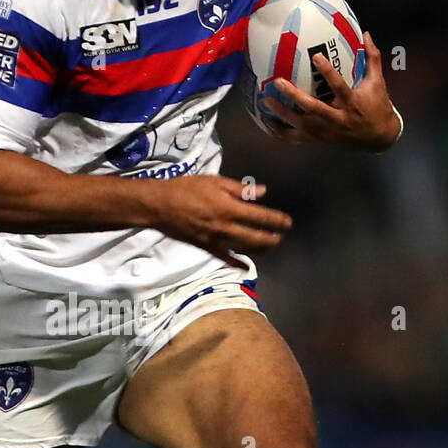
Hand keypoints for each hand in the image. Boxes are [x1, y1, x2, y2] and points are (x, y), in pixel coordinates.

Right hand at [150, 175, 290, 269]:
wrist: (160, 206)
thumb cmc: (186, 188)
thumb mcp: (215, 181)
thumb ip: (240, 189)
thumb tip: (262, 191)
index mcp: (229, 208)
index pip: (260, 216)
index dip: (276, 220)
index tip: (287, 222)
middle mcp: (225, 227)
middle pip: (255, 237)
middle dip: (271, 238)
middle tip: (280, 237)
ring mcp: (215, 240)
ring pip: (243, 248)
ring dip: (259, 249)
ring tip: (269, 247)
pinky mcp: (205, 247)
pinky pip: (224, 257)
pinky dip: (236, 263)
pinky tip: (245, 266)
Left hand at [263, 31, 400, 150]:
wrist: (378, 138)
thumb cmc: (377, 107)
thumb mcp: (378, 83)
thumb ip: (372, 58)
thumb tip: (367, 34)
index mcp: (351, 103)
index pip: (339, 86)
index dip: (327, 72)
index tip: (316, 56)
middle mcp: (337, 119)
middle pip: (313, 108)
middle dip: (294, 97)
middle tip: (278, 82)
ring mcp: (326, 132)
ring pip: (301, 125)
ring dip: (282, 113)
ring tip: (266, 101)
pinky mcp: (318, 140)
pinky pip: (295, 138)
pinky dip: (279, 132)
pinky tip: (267, 122)